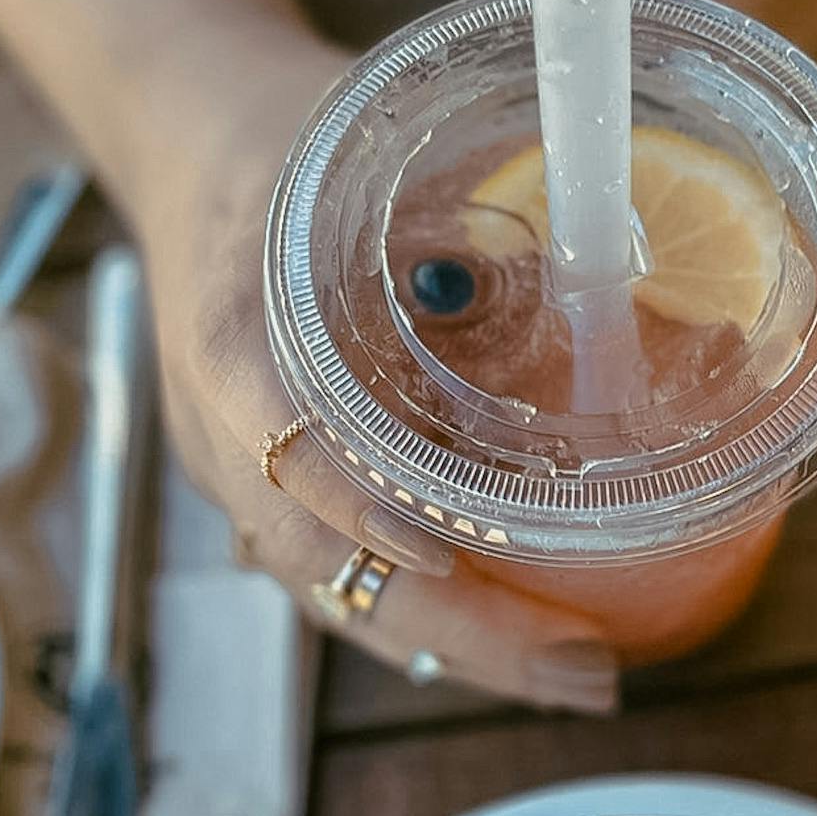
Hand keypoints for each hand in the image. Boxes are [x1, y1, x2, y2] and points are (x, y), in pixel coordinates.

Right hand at [129, 18, 616, 713]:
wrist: (189, 145)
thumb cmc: (293, 138)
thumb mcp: (366, 141)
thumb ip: (464, 196)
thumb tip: (628, 243)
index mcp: (230, 326)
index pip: (276, 441)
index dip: (356, 505)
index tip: (443, 555)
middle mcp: (220, 424)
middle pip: (319, 563)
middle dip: (457, 630)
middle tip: (582, 665)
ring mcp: (236, 472)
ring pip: (334, 594)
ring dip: (459, 650)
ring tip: (576, 676)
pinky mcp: (268, 495)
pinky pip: (342, 581)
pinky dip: (435, 625)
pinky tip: (525, 648)